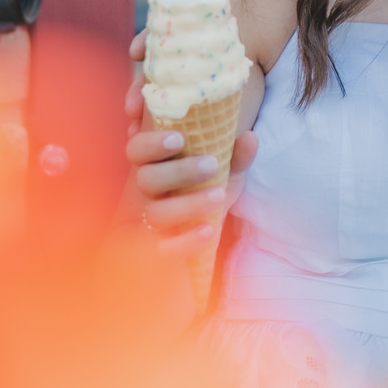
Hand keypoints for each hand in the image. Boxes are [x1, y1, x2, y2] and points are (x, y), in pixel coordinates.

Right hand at [122, 30, 257, 248]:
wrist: (203, 227)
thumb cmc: (206, 187)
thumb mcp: (223, 169)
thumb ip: (235, 154)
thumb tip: (249, 138)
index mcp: (155, 164)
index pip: (137, 148)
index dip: (152, 143)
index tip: (179, 138)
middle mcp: (148, 191)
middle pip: (146, 178)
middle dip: (178, 171)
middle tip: (212, 164)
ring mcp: (152, 220)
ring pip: (156, 214)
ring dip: (188, 204)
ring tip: (219, 195)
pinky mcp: (162, 248)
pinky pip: (164, 249)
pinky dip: (186, 241)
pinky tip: (208, 229)